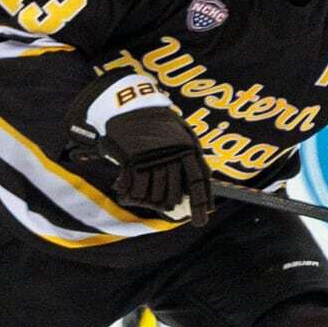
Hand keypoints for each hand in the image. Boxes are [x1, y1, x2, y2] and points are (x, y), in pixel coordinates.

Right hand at [62, 71, 211, 223]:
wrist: (132, 105)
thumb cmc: (160, 125)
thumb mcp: (183, 135)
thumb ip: (192, 159)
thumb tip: (203, 184)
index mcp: (188, 148)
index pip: (197, 181)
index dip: (199, 202)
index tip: (201, 221)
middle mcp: (173, 153)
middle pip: (174, 193)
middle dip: (169, 203)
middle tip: (166, 207)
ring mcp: (153, 156)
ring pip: (154, 192)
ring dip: (148, 199)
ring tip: (143, 197)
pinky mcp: (133, 157)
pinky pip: (135, 186)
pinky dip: (129, 192)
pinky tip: (123, 191)